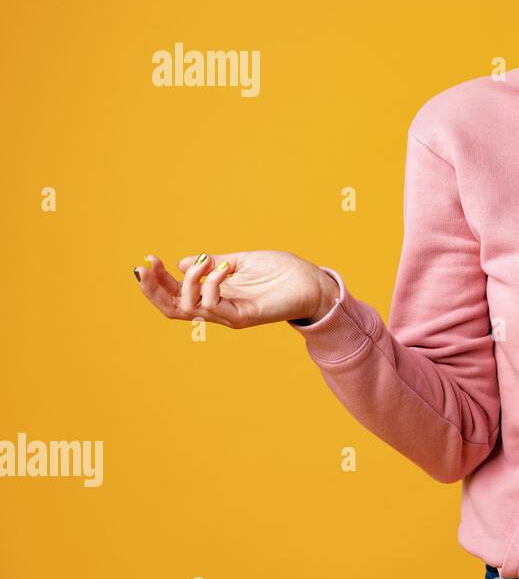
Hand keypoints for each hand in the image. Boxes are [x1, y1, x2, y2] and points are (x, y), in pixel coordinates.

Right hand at [133, 250, 338, 328]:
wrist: (312, 282)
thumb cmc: (281, 272)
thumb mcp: (240, 262)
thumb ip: (211, 264)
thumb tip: (182, 263)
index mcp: (214, 294)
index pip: (175, 295)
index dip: (156, 282)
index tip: (147, 261)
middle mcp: (218, 308)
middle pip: (172, 308)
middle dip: (154, 289)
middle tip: (146, 267)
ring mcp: (229, 315)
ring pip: (189, 308)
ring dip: (190, 281)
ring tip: (206, 262)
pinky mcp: (243, 317)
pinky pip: (214, 307)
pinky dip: (210, 286)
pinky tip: (221, 269)